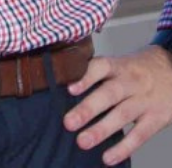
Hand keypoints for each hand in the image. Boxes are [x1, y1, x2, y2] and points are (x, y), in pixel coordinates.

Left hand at [65, 45, 171, 164]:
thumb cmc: (137, 70)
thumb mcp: (119, 63)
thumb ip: (96, 72)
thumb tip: (63, 86)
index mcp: (118, 66)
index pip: (101, 67)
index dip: (85, 77)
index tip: (70, 88)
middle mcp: (131, 82)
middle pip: (109, 94)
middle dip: (88, 109)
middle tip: (68, 123)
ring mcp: (145, 101)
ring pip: (122, 115)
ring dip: (102, 130)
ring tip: (83, 142)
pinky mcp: (157, 118)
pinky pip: (140, 134)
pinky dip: (124, 147)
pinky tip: (108, 157)